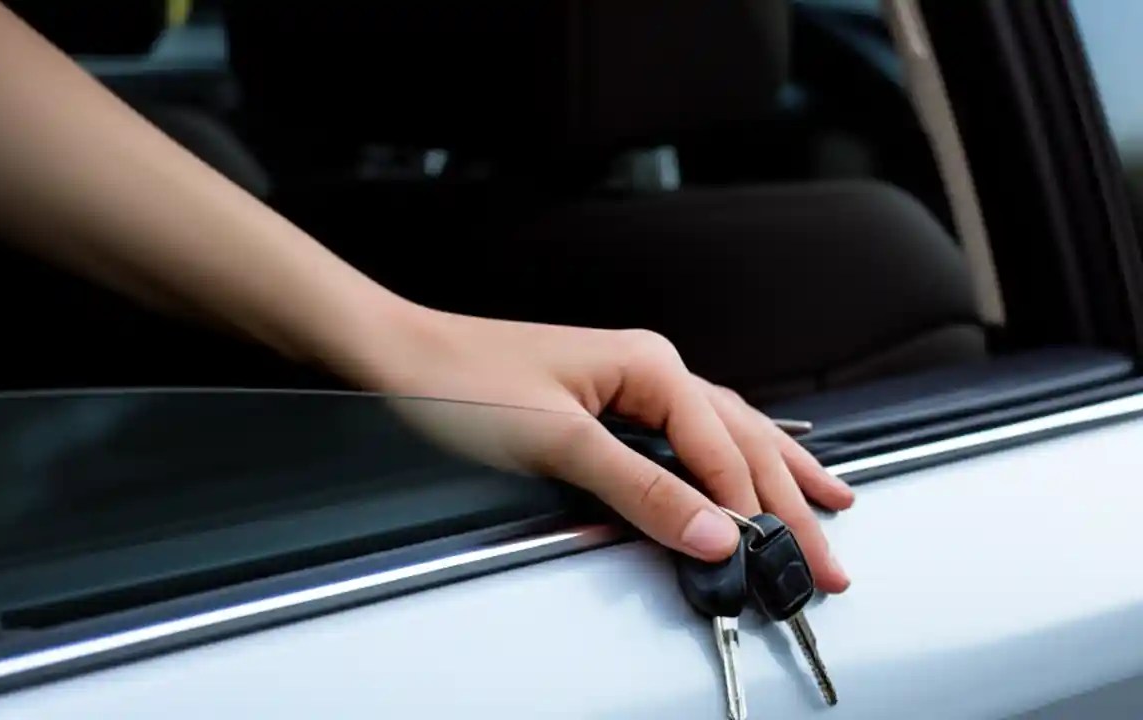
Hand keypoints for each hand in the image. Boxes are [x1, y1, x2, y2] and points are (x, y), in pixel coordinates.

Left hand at [364, 308, 854, 592]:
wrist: (405, 357)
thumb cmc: (465, 383)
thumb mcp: (559, 443)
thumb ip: (642, 490)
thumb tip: (713, 532)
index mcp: (651, 368)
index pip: (727, 449)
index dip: (760, 510)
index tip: (788, 559)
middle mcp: (652, 370)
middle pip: (744, 440)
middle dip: (792, 501)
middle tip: (831, 556)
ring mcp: (633, 384)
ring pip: (728, 433)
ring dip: (777, 475)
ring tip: (830, 501)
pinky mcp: (610, 403)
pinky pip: (694, 434)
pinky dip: (731, 460)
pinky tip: (749, 467)